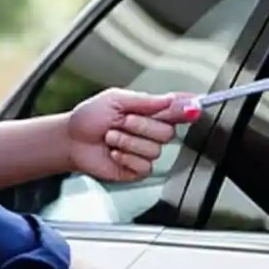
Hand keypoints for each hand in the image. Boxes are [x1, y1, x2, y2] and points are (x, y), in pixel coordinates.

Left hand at [67, 89, 201, 181]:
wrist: (72, 141)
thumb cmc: (89, 117)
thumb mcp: (115, 99)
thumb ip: (145, 101)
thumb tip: (171, 99)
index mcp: (149, 111)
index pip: (177, 109)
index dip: (189, 107)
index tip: (196, 106)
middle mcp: (151, 131)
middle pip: (168, 132)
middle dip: (141, 126)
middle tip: (122, 122)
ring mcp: (145, 151)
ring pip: (154, 150)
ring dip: (128, 141)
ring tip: (111, 137)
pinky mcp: (137, 169)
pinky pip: (144, 166)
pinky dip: (126, 158)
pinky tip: (114, 153)